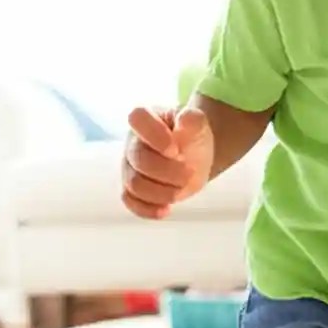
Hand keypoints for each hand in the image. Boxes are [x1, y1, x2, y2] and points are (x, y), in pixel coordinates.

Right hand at [121, 105, 213, 219]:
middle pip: (139, 159)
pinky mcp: (131, 189)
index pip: (137, 118)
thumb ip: (193, 120)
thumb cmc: (191, 135)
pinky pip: (129, 201)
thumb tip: (185, 120)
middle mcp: (132, 142)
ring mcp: (129, 166)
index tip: (175, 149)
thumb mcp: (198, 123)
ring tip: (182, 189)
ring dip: (161, 192)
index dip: (154, 135)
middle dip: (168, 171)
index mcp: (147, 119)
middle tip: (190, 172)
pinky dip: (147, 209)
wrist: (193, 155)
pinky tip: (166, 209)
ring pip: (134, 184)